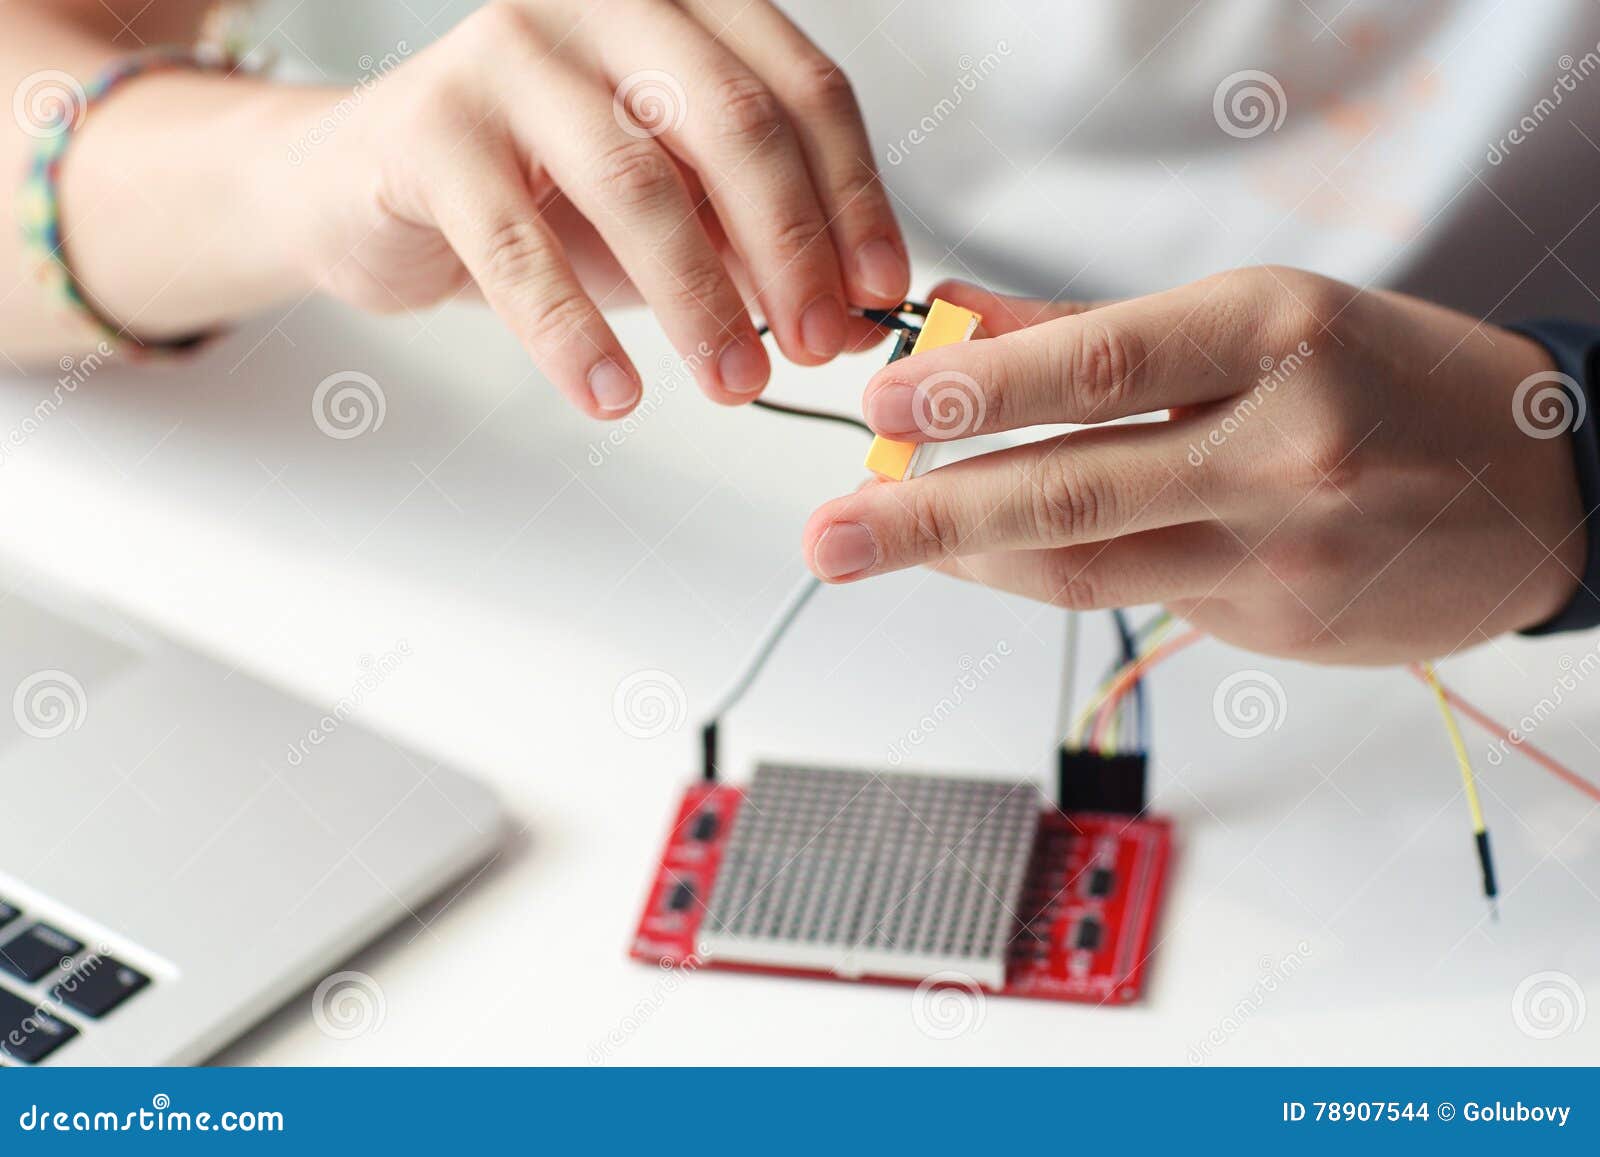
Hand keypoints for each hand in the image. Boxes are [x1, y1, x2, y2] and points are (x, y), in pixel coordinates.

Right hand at [284, 0, 908, 416]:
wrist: (369, 190)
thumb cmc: (536, 195)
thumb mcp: (672, 212)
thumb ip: (753, 241)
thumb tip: (852, 312)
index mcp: (680, 10)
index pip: (802, 91)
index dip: (854, 200)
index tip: (880, 293)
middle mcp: (601, 5)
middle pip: (736, 124)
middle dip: (792, 250)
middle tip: (817, 344)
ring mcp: (509, 52)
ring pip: (637, 184)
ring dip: (699, 301)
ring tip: (734, 383)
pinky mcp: (431, 125)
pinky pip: (521, 246)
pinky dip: (575, 333)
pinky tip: (614, 393)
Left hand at [802, 269, 1585, 662]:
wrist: (1542, 487)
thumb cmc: (1393, 378)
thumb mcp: (1261, 317)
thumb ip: (1098, 329)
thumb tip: (954, 323)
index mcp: (1277, 335)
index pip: (1097, 368)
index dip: (975, 393)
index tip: (881, 405)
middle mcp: (1281, 448)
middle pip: (1071, 492)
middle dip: (928, 517)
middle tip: (830, 533)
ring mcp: (1281, 550)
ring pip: (1087, 564)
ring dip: (966, 555)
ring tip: (873, 545)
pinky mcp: (1274, 621)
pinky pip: (1132, 598)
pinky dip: (1044, 573)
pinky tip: (988, 551)